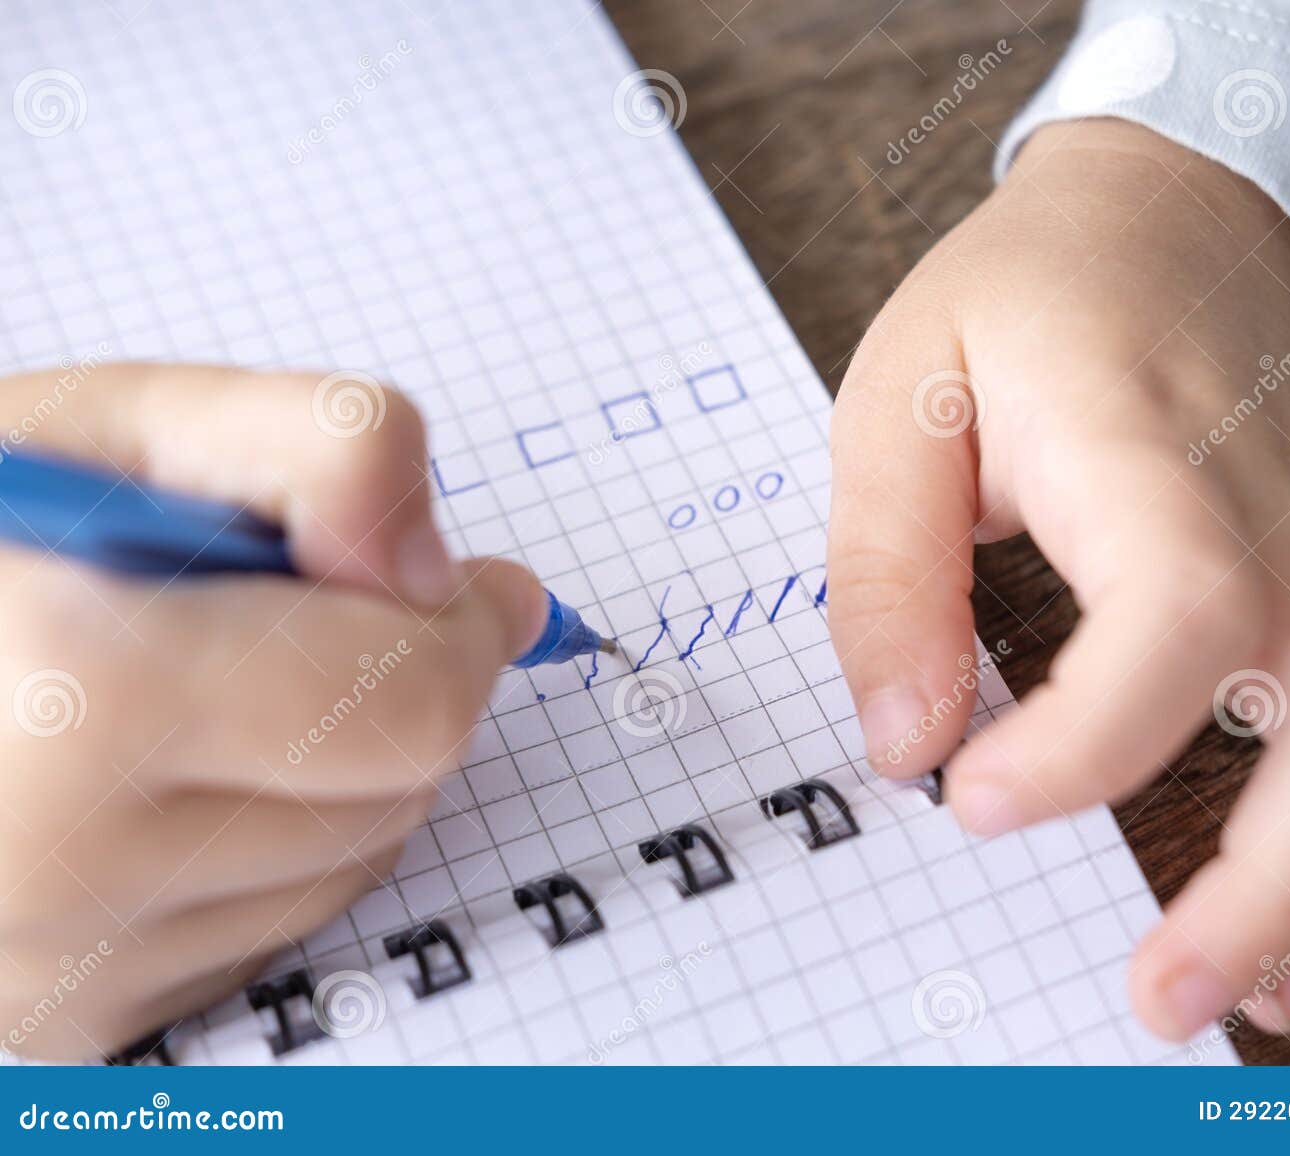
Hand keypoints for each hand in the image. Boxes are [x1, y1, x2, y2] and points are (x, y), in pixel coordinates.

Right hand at [0, 363, 543, 1059]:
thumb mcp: (132, 427)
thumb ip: (323, 450)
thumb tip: (455, 578)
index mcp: (86, 696)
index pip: (415, 707)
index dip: (451, 626)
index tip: (415, 578)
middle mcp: (62, 868)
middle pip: (398, 791)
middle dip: (384, 689)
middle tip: (271, 621)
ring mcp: (65, 966)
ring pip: (349, 866)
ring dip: (329, 770)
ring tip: (194, 692)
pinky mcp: (78, 1020)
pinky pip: (276, 929)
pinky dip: (265, 847)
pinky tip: (163, 775)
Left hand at [827, 120, 1289, 1041]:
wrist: (1170, 228)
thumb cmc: (1024, 309)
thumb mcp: (901, 396)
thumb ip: (886, 569)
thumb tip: (903, 744)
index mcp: (1145, 447)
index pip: (1182, 604)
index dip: (1092, 733)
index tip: (975, 802)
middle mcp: (1275, 517)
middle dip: (1272, 880)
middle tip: (1155, 994)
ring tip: (1241, 997)